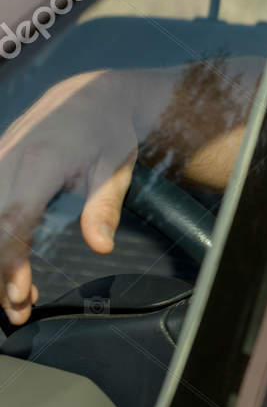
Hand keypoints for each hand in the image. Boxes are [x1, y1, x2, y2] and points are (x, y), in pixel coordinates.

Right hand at [0, 70, 138, 323]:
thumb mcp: (116, 168)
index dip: (10, 260)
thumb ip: (104, 207)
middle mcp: (8, 159)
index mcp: (41, 161)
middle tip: (16, 310)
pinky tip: (6, 269)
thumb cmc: (109, 134)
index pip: (14, 218)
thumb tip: (101, 246)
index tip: (17, 294)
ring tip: (13, 299)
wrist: (92, 95)